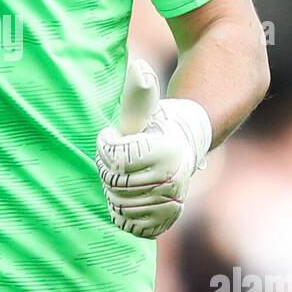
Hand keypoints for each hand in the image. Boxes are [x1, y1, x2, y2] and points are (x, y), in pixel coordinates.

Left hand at [96, 59, 211, 238]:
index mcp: (165, 151)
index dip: (106, 145)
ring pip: (119, 205)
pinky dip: (123, 214)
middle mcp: (174, 179)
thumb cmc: (156, 124)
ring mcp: (172, 202)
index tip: (113, 135)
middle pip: (114, 183)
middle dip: (108, 169)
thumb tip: (139, 67)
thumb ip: (141, 90)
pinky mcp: (167, 219)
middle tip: (118, 158)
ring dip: (113, 190)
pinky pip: (132, 225)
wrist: (184, 146)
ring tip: (123, 175)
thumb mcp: (147, 106)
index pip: (115, 156)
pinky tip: (128, 196)